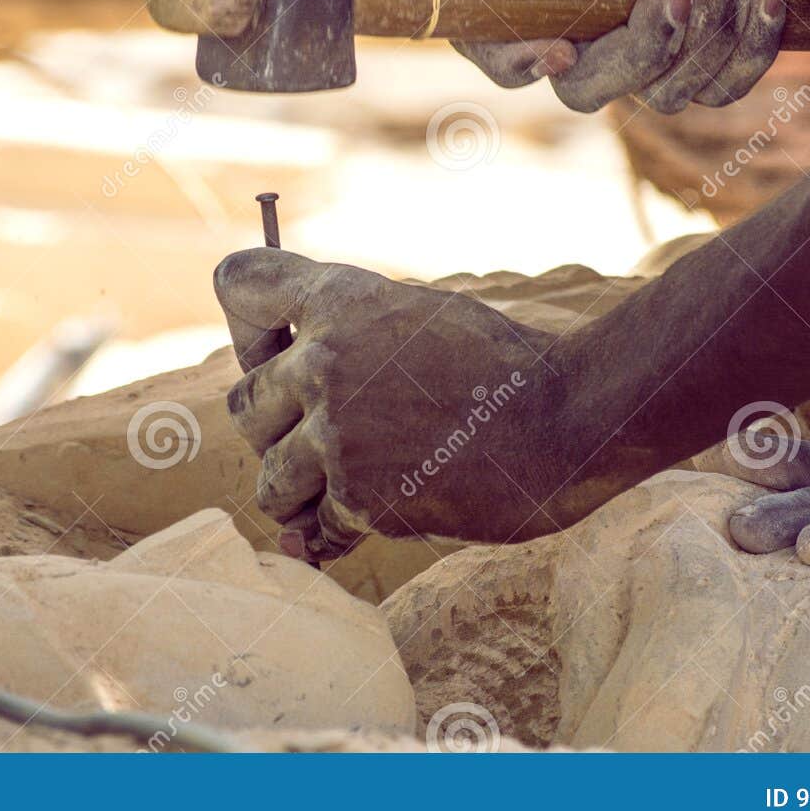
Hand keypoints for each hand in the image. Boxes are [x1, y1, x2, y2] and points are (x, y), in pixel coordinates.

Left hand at [213, 249, 576, 561]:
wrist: (571, 420)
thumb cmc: (505, 368)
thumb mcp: (421, 317)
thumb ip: (351, 337)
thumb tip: (288, 381)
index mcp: (341, 297)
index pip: (237, 281)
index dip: (248, 327)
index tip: (280, 355)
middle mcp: (324, 358)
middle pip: (241, 405)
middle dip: (280, 430)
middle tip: (336, 438)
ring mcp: (337, 430)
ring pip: (270, 480)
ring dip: (306, 490)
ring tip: (361, 480)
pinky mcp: (359, 494)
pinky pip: (318, 526)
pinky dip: (346, 529)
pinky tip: (391, 507)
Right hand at [457, 0, 790, 113]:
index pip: (497, 45)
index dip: (513, 62)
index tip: (561, 50)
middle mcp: (591, 24)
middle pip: (584, 88)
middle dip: (639, 50)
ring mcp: (649, 52)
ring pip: (661, 96)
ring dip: (706, 39)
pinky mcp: (704, 66)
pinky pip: (718, 90)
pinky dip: (747, 48)